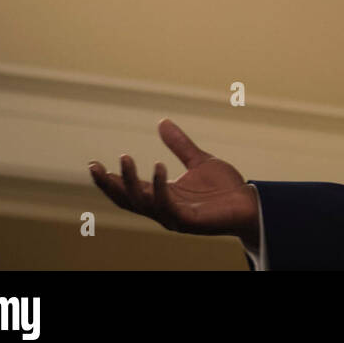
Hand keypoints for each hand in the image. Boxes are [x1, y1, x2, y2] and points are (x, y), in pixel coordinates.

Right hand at [88, 118, 260, 248]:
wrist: (250, 203)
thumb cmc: (225, 188)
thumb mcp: (198, 161)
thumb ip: (179, 145)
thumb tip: (161, 122)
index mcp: (163, 196)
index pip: (129, 190)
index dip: (111, 179)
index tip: (93, 164)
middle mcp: (163, 209)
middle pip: (127, 200)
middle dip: (109, 184)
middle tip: (95, 167)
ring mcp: (173, 216)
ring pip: (142, 202)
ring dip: (130, 181)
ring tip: (124, 158)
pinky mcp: (188, 220)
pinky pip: (167, 204)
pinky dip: (160, 186)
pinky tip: (158, 166)